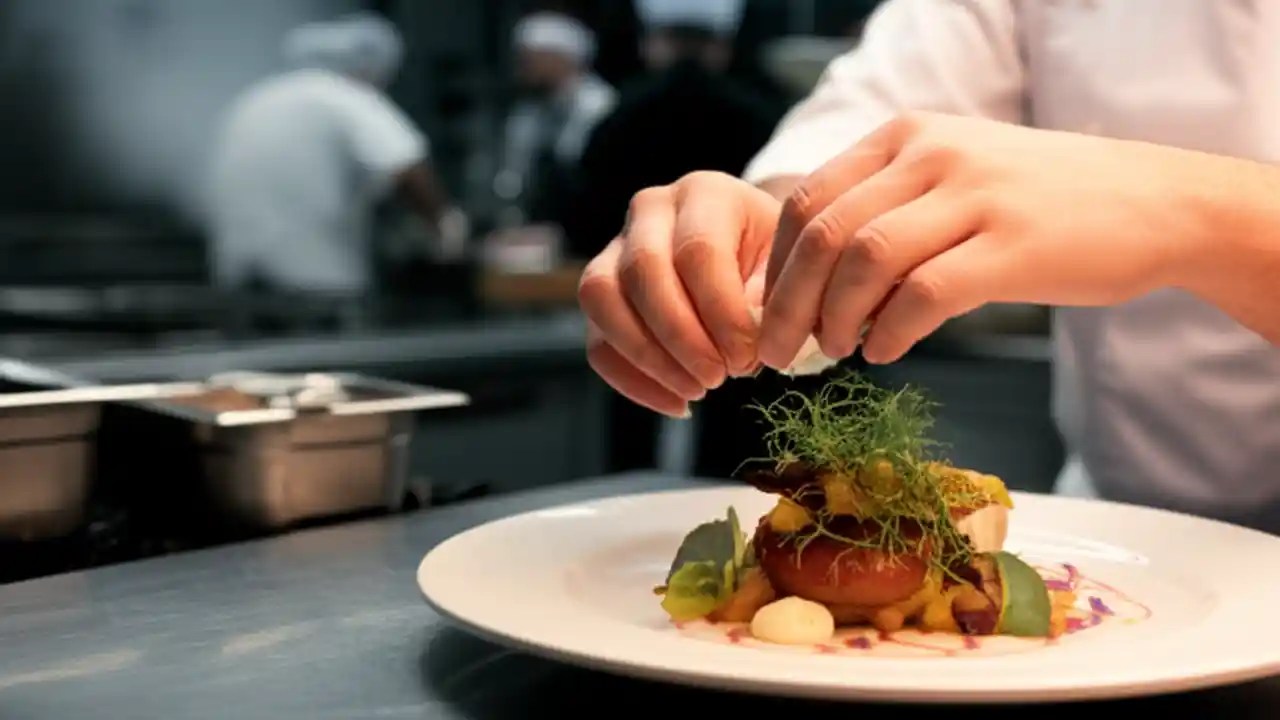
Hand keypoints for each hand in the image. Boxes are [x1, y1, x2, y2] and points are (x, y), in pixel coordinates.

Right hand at [577, 171, 780, 416]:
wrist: (753, 255)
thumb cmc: (773, 262)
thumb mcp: (786, 268)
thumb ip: (771, 298)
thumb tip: (745, 345)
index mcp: (705, 194)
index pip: (698, 251)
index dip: (720, 313)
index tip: (749, 358)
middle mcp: (651, 210)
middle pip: (643, 270)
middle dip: (681, 337)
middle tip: (720, 378)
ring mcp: (616, 249)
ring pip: (601, 298)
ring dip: (648, 357)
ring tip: (697, 390)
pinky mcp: (602, 293)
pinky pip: (596, 340)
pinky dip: (632, 380)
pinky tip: (677, 403)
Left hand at [759, 112, 1214, 366]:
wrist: (1154, 202)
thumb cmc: (1040, 202)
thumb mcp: (952, 177)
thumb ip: (885, 209)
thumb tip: (810, 283)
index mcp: (906, 136)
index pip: (808, 200)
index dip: (776, 267)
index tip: (765, 314)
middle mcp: (932, 154)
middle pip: (824, 233)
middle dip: (786, 303)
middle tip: (776, 352)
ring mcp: (974, 196)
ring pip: (865, 261)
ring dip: (834, 319)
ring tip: (836, 349)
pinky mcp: (1012, 246)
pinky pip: (925, 295)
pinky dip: (890, 332)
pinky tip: (886, 352)